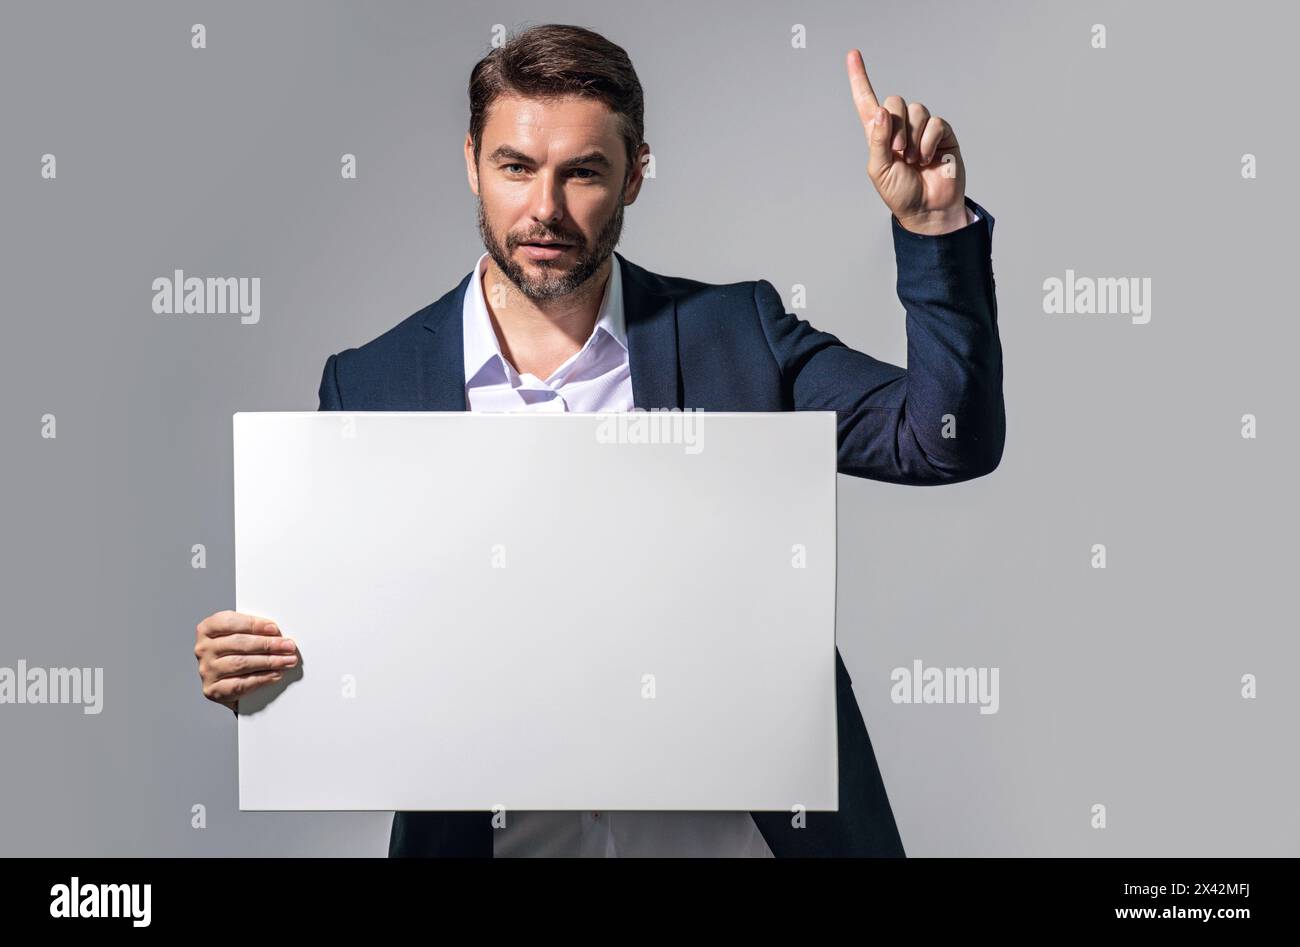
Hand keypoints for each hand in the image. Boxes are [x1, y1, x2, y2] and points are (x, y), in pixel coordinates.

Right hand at [195, 610, 298, 711]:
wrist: (227, 683)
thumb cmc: (237, 653)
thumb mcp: (241, 635)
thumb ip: (254, 631)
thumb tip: (278, 633)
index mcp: (207, 629)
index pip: (230, 622)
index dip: (254, 624)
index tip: (274, 629)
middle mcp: (203, 649)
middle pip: (239, 643)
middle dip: (268, 644)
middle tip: (288, 646)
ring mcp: (206, 670)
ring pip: (241, 663)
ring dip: (269, 661)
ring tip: (287, 660)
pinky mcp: (213, 690)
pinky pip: (239, 684)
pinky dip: (261, 679)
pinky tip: (275, 674)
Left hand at [846, 49, 966, 234]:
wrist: (928, 210)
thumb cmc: (900, 194)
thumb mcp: (879, 170)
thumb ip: (878, 140)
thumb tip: (883, 110)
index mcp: (879, 134)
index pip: (867, 101)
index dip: (859, 78)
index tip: (852, 55)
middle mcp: (900, 127)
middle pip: (894, 101)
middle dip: (895, 126)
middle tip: (898, 152)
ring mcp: (922, 129)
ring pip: (917, 110)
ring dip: (913, 137)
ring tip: (914, 160)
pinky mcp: (942, 134)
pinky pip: (935, 123)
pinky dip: (929, 141)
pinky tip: (928, 159)